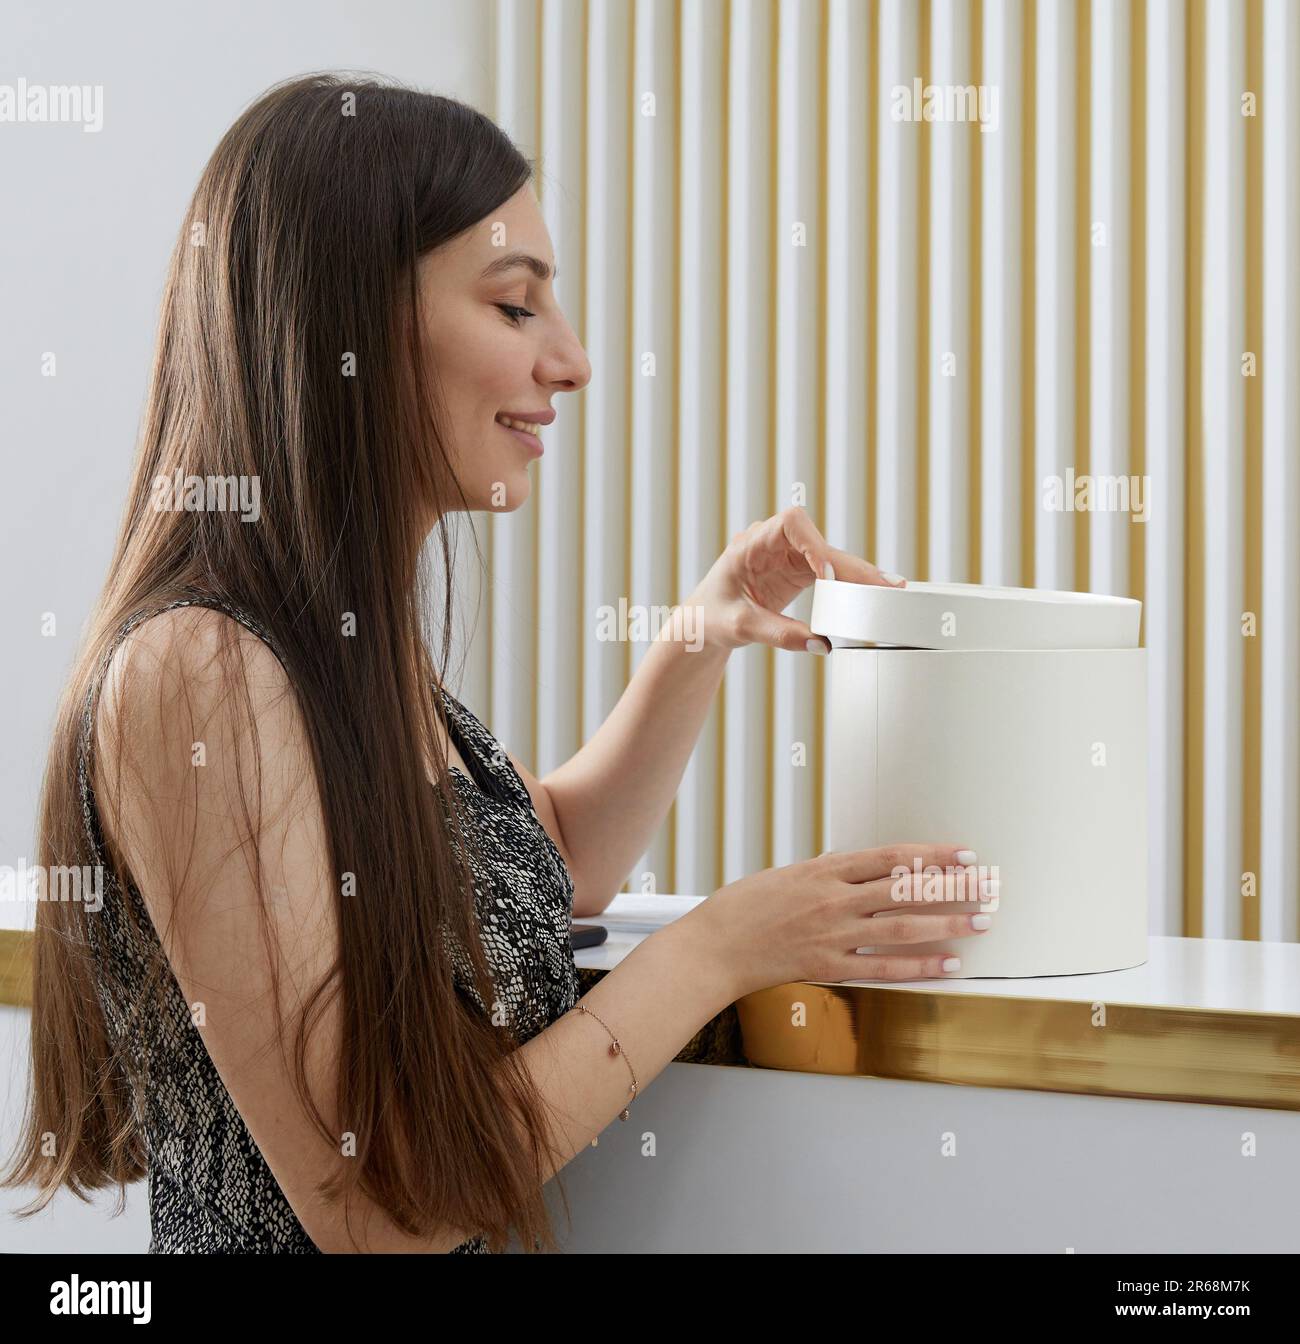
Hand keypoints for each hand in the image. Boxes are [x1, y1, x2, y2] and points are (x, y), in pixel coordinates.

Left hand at [682, 505, 906, 654]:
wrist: (700, 624)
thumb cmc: (709, 617)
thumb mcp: (739, 627)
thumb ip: (777, 634)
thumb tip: (819, 643)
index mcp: (751, 544)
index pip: (791, 525)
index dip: (814, 544)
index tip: (826, 574)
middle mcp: (772, 544)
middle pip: (820, 543)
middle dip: (851, 563)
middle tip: (884, 585)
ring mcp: (787, 558)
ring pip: (829, 558)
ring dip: (857, 574)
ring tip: (889, 590)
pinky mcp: (797, 574)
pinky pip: (828, 574)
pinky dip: (848, 585)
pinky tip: (870, 595)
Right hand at [687, 845, 994, 998]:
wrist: (714, 946)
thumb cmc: (745, 906)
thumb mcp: (789, 874)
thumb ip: (829, 873)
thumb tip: (865, 869)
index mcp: (825, 870)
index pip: (892, 857)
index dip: (932, 855)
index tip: (963, 854)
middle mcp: (835, 899)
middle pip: (907, 889)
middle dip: (953, 886)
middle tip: (988, 885)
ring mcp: (834, 935)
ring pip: (903, 927)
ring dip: (947, 924)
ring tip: (980, 921)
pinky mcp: (828, 966)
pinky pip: (884, 967)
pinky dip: (920, 967)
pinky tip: (948, 965)